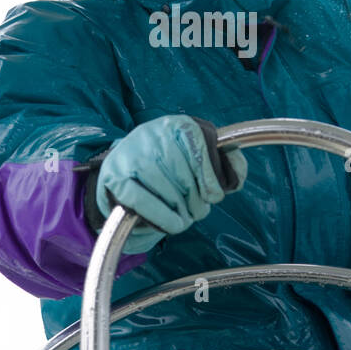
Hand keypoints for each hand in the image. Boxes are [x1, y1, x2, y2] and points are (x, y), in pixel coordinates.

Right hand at [94, 115, 246, 252]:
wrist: (122, 175)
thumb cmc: (167, 171)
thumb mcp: (197, 160)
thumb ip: (225, 164)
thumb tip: (236, 176)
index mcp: (175, 125)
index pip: (200, 146)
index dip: (210, 177)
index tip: (213, 196)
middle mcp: (151, 134)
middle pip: (185, 174)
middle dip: (197, 201)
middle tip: (196, 211)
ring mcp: (130, 154)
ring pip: (169, 191)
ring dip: (182, 213)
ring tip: (183, 217)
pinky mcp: (114, 176)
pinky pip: (144, 202)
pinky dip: (163, 218)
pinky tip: (173, 224)